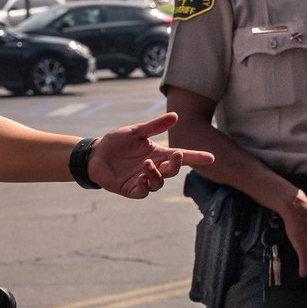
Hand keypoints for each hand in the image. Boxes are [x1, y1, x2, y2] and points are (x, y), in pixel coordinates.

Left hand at [88, 112, 214, 198]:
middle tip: (176, 155)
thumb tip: (176, 116)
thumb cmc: (115, 142)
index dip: (196, 157)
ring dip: (157, 174)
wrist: (95, 155)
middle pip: (173, 170)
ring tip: (147, 164)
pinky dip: (146, 184)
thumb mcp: (136, 131)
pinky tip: (140, 176)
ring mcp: (144, 180)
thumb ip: (155, 126)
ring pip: (160, 183)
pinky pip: (145, 191)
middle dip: (178, 164)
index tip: (211, 157)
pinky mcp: (132, 189)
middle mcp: (154, 167)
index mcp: (157, 153)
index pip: (181, 156)